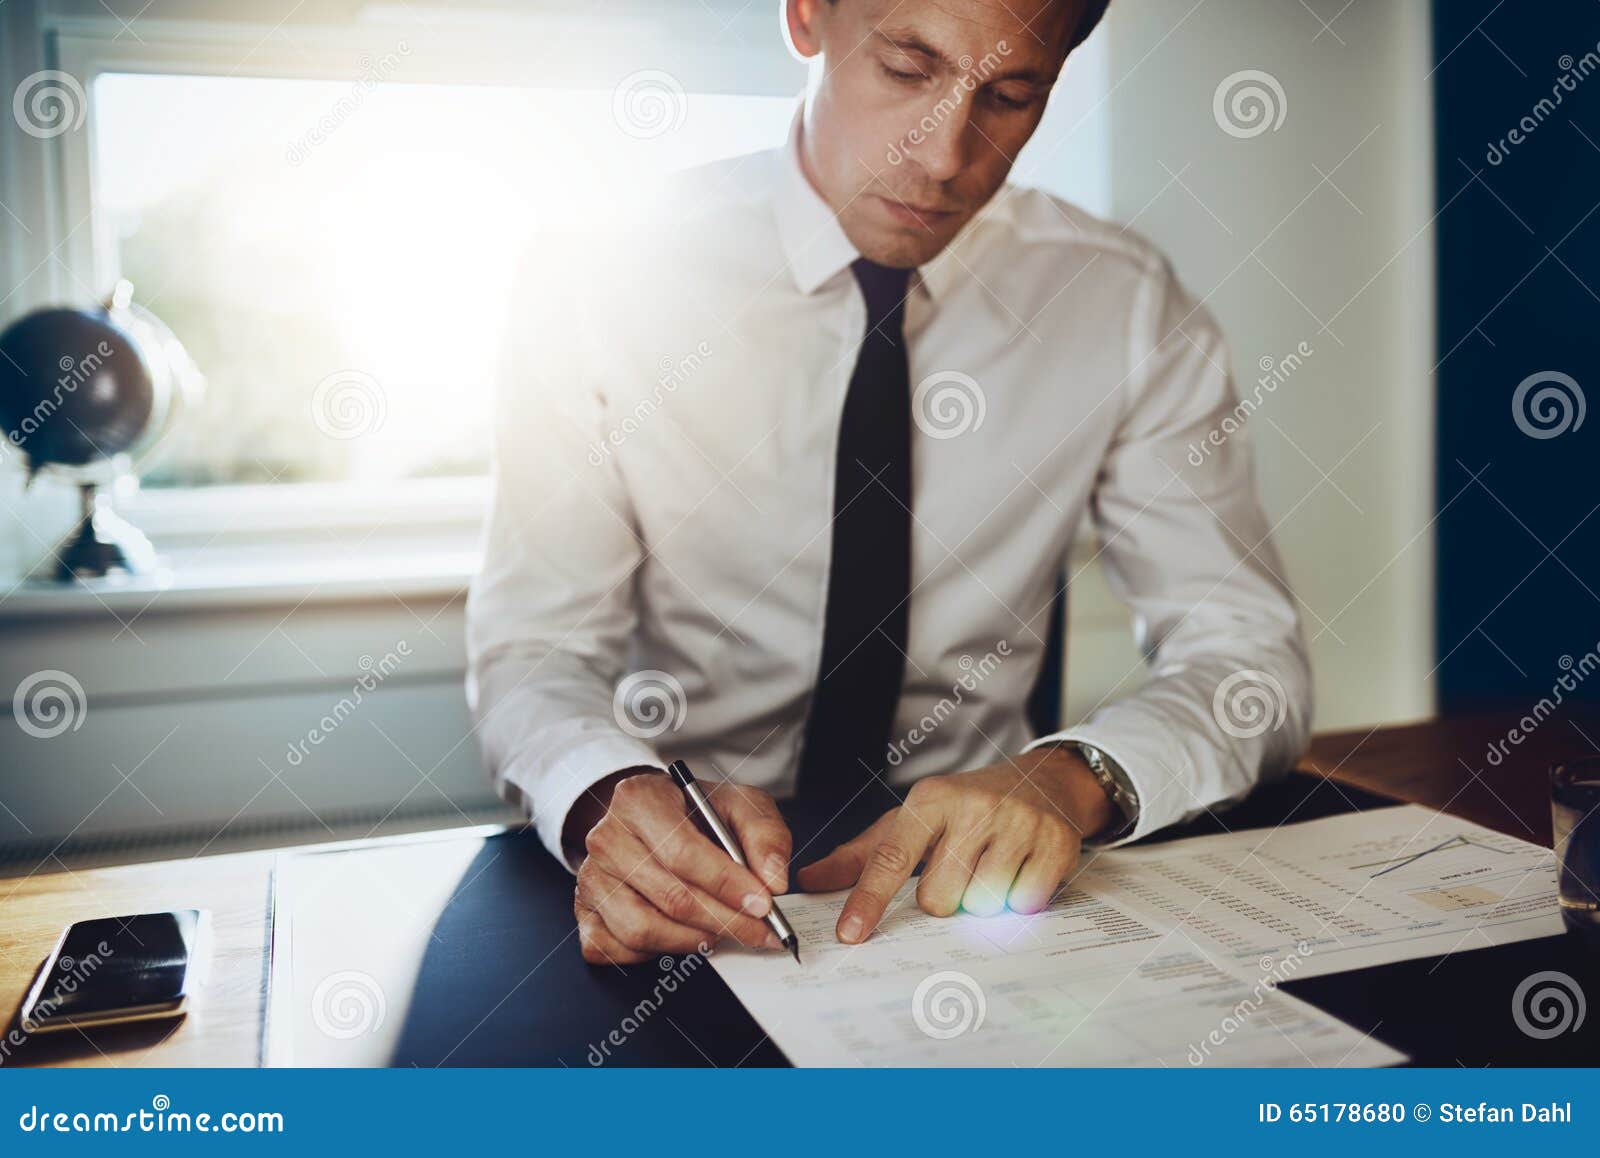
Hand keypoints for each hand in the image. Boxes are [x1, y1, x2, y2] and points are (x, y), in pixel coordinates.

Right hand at [568, 770, 793, 964]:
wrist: (650, 819)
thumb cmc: (694, 813)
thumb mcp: (737, 804)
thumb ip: (764, 835)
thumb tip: (774, 879)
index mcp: (638, 800)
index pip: (683, 852)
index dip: (727, 884)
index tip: (764, 904)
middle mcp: (606, 839)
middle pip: (670, 897)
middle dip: (725, 921)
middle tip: (761, 931)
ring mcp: (591, 879)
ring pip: (643, 930)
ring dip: (694, 940)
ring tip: (723, 932)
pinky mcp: (585, 913)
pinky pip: (618, 950)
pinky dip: (655, 953)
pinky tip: (681, 935)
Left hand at [796, 747, 1114, 942]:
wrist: (1043, 782)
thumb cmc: (967, 807)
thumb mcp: (912, 819)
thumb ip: (862, 854)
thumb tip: (810, 880)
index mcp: (931, 799)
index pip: (891, 857)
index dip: (869, 899)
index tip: (850, 933)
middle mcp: (974, 807)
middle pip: (938, 898)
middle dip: (944, 898)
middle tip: (959, 871)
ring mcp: (1018, 823)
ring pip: (982, 905)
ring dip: (983, 901)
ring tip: (992, 867)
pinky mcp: (1055, 843)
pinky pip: (1025, 904)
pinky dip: (1019, 900)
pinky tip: (1020, 871)